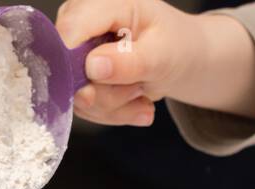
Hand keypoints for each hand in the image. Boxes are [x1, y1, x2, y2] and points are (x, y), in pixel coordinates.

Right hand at [55, 0, 254, 124]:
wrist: (184, 59)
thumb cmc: (177, 47)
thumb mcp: (163, 55)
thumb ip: (129, 62)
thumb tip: (92, 68)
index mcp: (104, 3)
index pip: (69, 32)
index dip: (76, 67)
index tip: (98, 92)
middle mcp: (83, 22)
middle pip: (70, 69)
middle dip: (107, 94)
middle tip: (139, 90)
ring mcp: (78, 49)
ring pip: (77, 94)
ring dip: (115, 106)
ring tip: (142, 94)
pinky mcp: (80, 74)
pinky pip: (86, 107)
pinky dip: (115, 112)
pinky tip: (137, 102)